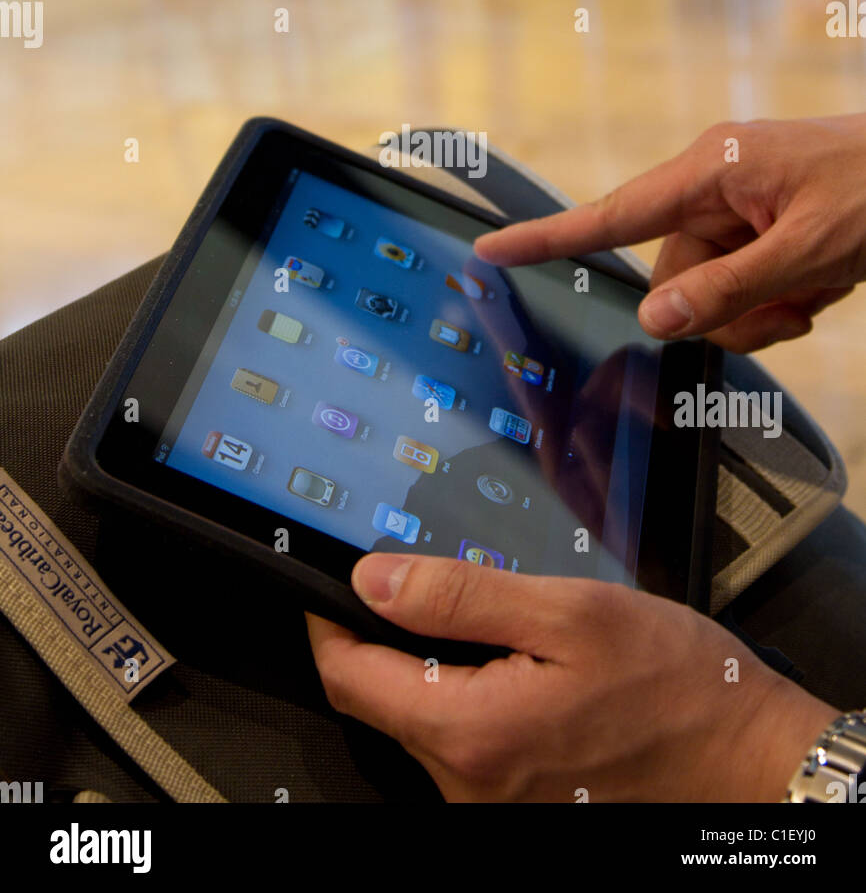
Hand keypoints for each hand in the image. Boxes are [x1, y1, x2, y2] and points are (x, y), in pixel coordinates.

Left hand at [307, 555, 834, 802]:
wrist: (745, 759)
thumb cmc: (672, 684)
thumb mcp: (567, 611)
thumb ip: (460, 596)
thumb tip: (374, 580)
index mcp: (470, 733)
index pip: (350, 678)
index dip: (330, 623)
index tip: (331, 584)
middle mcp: (467, 787)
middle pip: (384, 703)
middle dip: (396, 641)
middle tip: (447, 591)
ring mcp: (490, 807)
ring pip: (424, 724)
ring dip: (441, 672)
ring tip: (506, 633)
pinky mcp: (515, 810)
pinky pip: (464, 749)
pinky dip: (475, 703)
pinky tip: (529, 676)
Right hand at [474, 115, 865, 352]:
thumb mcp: (807, 253)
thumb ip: (727, 291)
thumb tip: (656, 318)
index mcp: (710, 171)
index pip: (611, 215)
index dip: (547, 237)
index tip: (493, 250)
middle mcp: (712, 184)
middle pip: (672, 276)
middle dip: (723, 310)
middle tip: (785, 311)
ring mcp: (737, 203)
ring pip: (708, 289)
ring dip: (757, 311)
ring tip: (812, 294)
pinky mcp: (758, 220)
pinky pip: (738, 281)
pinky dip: (774, 301)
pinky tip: (815, 289)